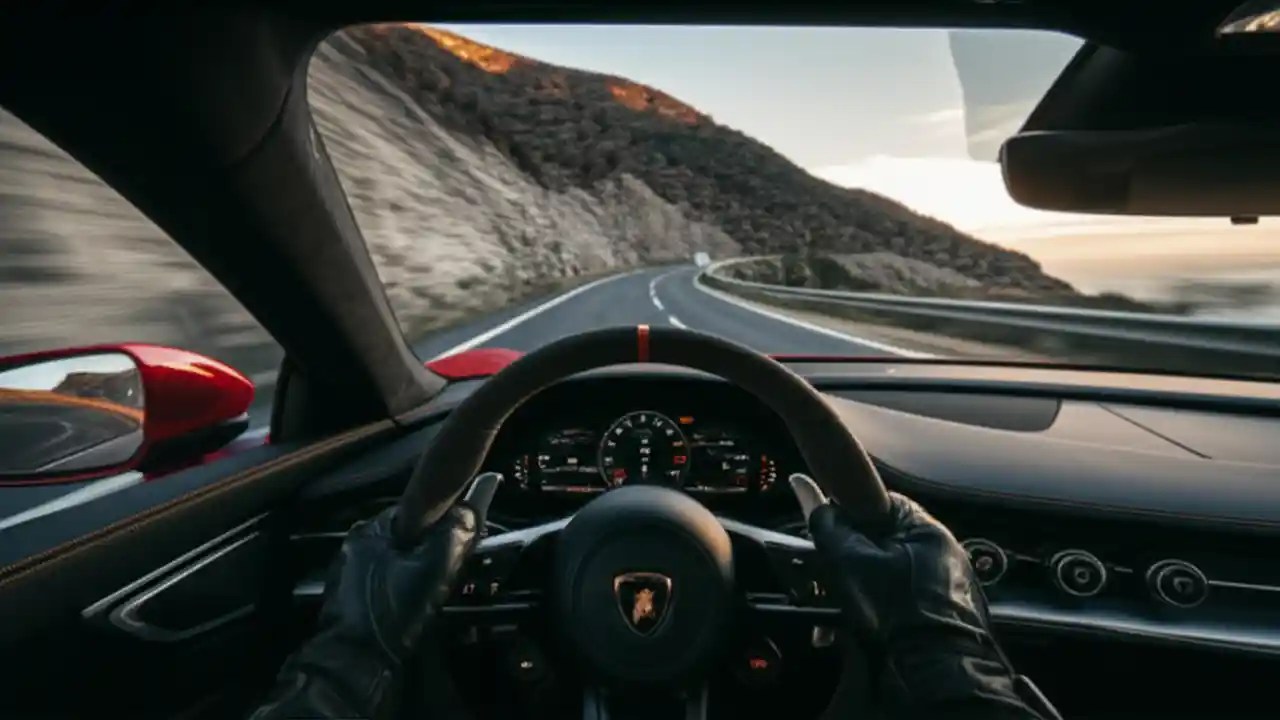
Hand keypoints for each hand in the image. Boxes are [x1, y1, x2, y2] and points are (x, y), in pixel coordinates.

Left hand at [249, 474, 499, 719]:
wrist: (355, 661)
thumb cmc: (393, 610)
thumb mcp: (434, 569)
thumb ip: (456, 533)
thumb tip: (476, 500)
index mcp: (369, 528)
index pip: (416, 511)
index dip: (442, 525)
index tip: (458, 544)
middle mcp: (352, 544)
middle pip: (405, 536)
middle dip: (427, 550)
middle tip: (446, 574)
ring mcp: (345, 571)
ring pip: (394, 560)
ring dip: (413, 570)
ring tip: (430, 593)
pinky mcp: (345, 596)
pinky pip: (381, 580)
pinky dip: (397, 587)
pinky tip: (408, 606)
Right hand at [790, 475, 1056, 718]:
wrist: (935, 673)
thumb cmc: (896, 613)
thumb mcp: (848, 561)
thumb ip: (826, 522)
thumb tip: (803, 485)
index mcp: (925, 527)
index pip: (875, 502)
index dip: (844, 516)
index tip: (825, 536)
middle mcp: (940, 551)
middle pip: (878, 541)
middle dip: (845, 562)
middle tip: (826, 581)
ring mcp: (944, 584)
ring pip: (885, 574)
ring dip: (855, 591)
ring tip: (837, 616)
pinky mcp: (941, 612)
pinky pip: (899, 599)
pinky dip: (876, 610)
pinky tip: (856, 629)